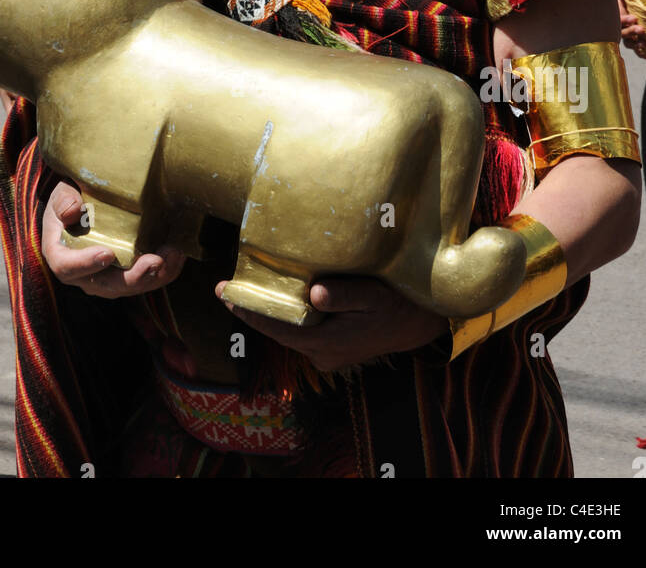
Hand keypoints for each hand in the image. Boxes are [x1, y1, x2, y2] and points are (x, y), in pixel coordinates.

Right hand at [41, 181, 185, 296]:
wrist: (82, 208)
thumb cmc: (71, 200)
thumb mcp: (62, 194)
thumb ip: (64, 201)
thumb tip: (71, 210)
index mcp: (61, 255)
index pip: (67, 266)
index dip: (86, 263)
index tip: (107, 254)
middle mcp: (83, 275)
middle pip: (107, 285)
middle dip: (133, 277)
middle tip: (154, 262)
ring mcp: (107, 279)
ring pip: (131, 287)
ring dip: (155, 276)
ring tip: (173, 255)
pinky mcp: (127, 276)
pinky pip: (147, 281)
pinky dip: (165, 272)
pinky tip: (178, 255)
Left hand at [216, 274, 447, 371]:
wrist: (421, 327)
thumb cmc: (398, 306)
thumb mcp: (374, 296)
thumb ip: (345, 295)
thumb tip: (314, 294)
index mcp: (325, 342)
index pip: (276, 326)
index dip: (248, 311)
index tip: (224, 294)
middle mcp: (321, 354)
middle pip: (278, 330)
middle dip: (253, 310)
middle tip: (226, 289)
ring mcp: (327, 355)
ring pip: (290, 332)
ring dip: (271, 313)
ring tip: (248, 290)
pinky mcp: (334, 350)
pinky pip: (303, 332)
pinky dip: (289, 316)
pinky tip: (282, 298)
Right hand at [618, 0, 645, 57]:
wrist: (627, 4)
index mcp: (614, 16)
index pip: (617, 20)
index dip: (624, 20)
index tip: (634, 18)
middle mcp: (618, 27)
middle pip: (622, 33)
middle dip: (631, 32)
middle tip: (641, 30)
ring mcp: (625, 35)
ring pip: (628, 42)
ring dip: (635, 45)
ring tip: (643, 44)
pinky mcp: (632, 40)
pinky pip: (635, 49)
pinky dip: (640, 53)